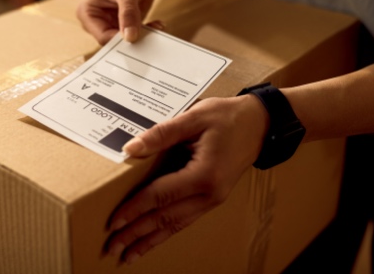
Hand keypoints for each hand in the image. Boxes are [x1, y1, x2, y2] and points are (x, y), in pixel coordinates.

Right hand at [76, 0, 157, 44]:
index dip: (120, 40)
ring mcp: (109, 25)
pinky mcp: (122, 27)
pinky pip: (134, 38)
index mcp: (87, 12)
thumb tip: (129, 37)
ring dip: (142, 36)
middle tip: (150, 32)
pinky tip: (156, 24)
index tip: (138, 36)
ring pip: (125, 42)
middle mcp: (96, 22)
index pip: (102, 37)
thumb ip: (128, 13)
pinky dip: (147, 33)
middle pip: (113, 42)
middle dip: (132, 40)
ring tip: (156, 26)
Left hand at [105, 94, 268, 264]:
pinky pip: (185, 220)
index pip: (161, 196)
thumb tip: (131, 148)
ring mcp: (213, 199)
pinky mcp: (212, 199)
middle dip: (137, 234)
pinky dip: (166, 232)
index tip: (114, 221)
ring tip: (129, 255)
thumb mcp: (193, 118)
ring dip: (151, 240)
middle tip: (112, 248)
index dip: (135, 209)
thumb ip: (161, 134)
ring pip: (176, 225)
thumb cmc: (228, 117)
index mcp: (204, 175)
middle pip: (166, 219)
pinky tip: (153, 239)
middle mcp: (210, 194)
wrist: (260, 124)